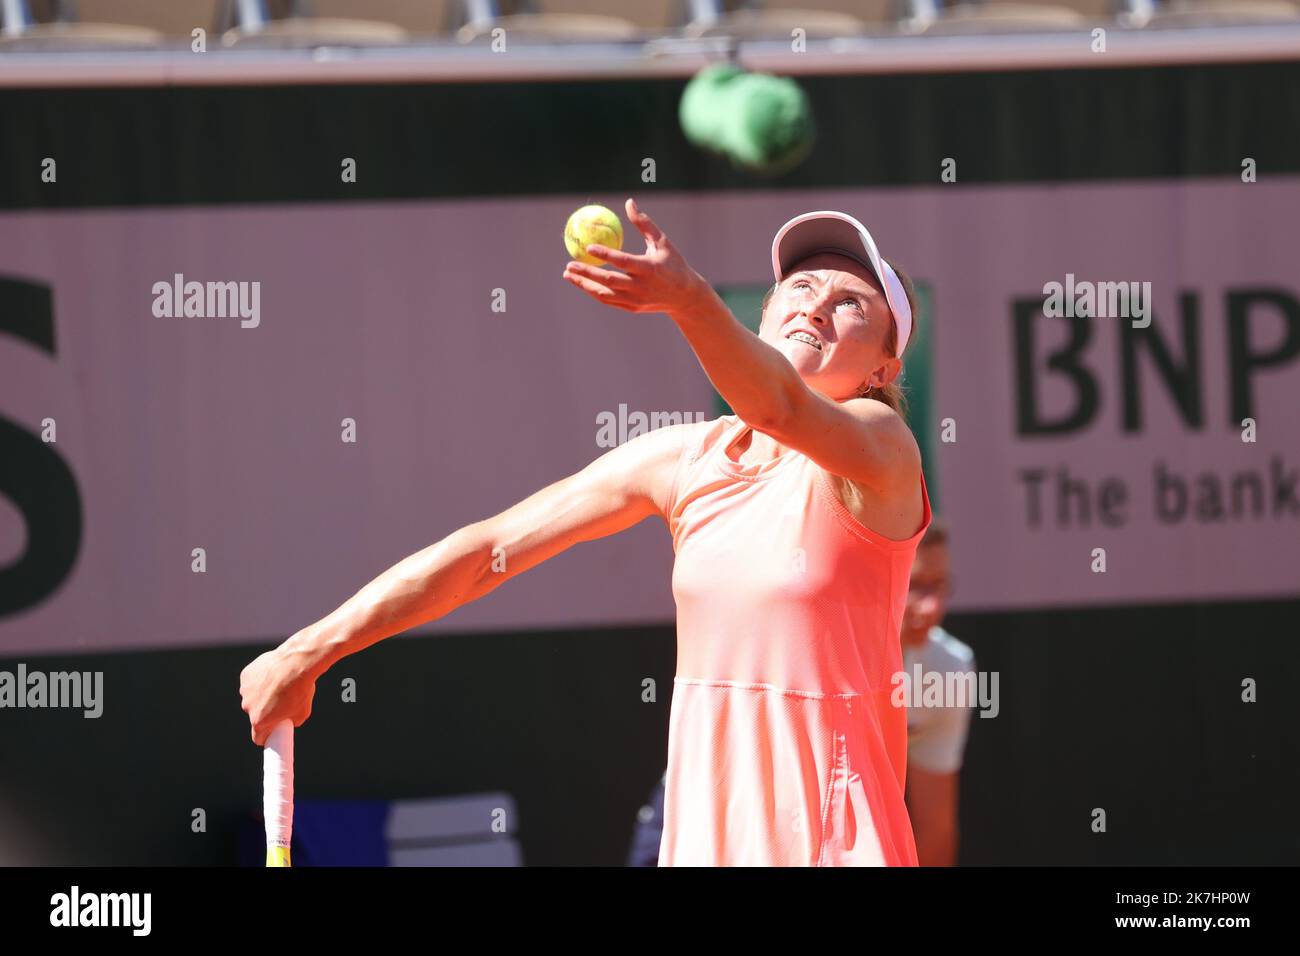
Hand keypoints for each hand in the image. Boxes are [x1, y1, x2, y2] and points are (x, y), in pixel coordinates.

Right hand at [239, 640, 316, 746]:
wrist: (296, 663)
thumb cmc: (301, 688)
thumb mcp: (302, 712)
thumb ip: (291, 721)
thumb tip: (288, 721)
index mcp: (260, 721)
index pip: (258, 737)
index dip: (266, 736)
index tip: (271, 733)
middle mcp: (248, 707)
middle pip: (255, 714)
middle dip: (265, 711)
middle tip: (280, 701)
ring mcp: (245, 690)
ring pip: (252, 696)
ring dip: (261, 694)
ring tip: (279, 685)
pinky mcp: (246, 675)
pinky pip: (251, 681)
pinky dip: (259, 679)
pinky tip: (272, 674)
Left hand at [562, 197, 710, 316]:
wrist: (684, 297)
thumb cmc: (673, 263)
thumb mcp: (662, 242)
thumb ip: (644, 224)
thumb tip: (629, 202)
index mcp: (649, 269)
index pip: (623, 262)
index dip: (605, 254)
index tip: (588, 247)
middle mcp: (641, 287)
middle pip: (609, 280)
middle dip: (587, 272)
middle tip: (569, 263)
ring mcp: (635, 300)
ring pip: (604, 293)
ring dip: (584, 284)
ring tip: (567, 274)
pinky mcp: (631, 308)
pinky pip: (608, 300)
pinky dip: (594, 291)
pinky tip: (582, 282)